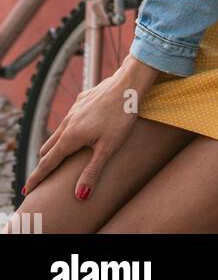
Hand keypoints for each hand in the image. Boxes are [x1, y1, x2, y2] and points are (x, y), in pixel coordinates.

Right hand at [21, 61, 148, 201]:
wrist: (128, 84)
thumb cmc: (120, 117)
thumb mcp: (108, 148)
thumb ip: (93, 171)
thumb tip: (80, 195)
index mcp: (70, 137)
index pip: (48, 163)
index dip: (37, 178)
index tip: (27, 190)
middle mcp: (67, 123)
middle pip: (49, 148)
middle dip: (44, 164)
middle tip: (41, 178)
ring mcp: (74, 110)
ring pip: (58, 132)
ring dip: (55, 147)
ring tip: (56, 158)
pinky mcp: (82, 100)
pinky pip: (70, 119)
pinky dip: (67, 131)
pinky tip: (76, 132)